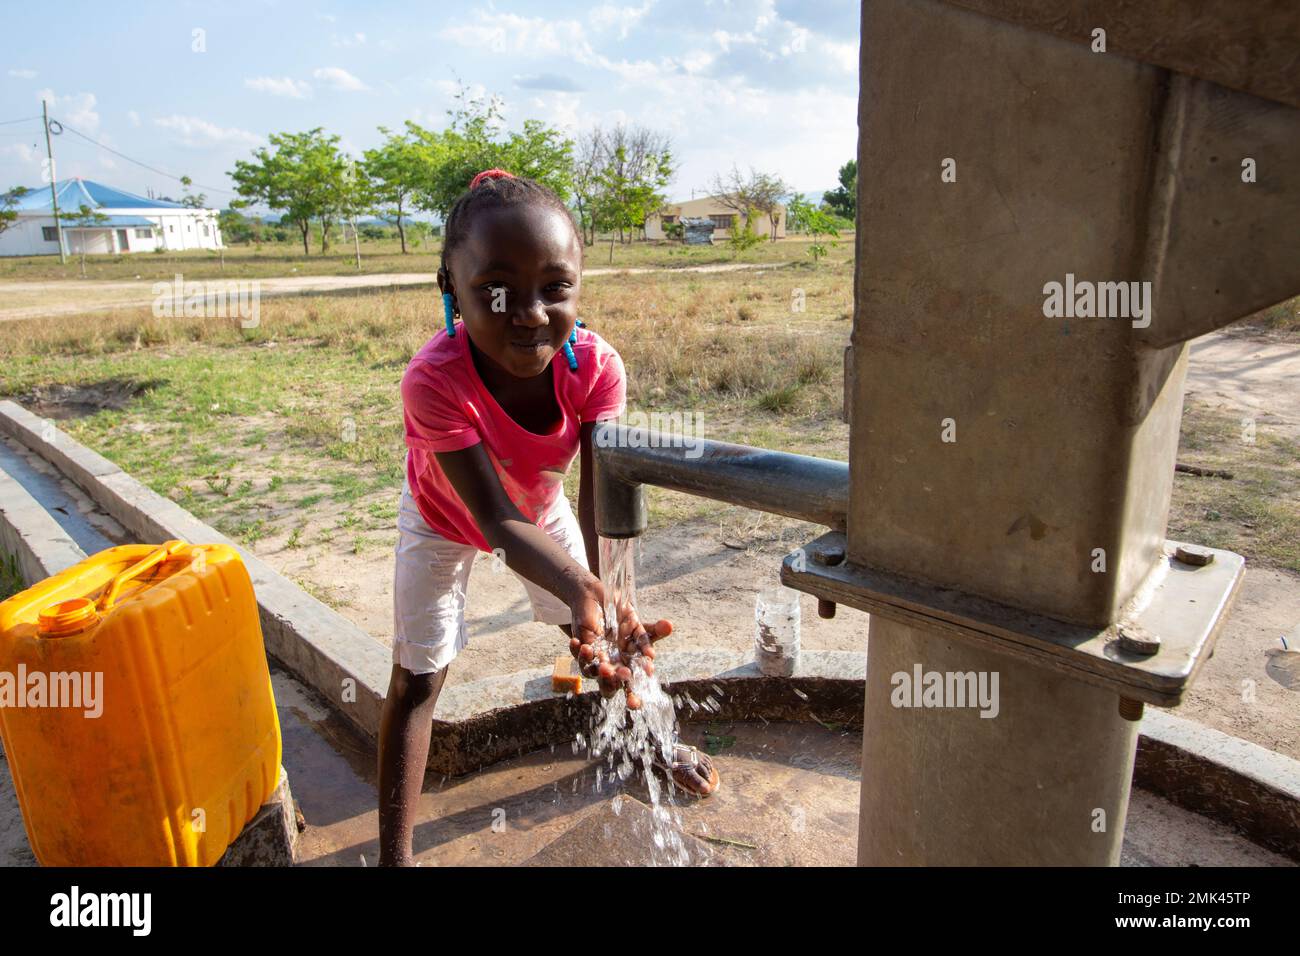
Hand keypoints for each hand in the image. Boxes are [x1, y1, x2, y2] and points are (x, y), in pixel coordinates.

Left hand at [568, 581, 671, 709]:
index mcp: (628, 669)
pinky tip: (580, 643)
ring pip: (591, 672)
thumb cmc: (623, 623)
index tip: (634, 703)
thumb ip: (654, 631)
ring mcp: (595, 660)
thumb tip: (669, 625)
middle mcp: (611, 669)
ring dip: (596, 668)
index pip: (631, 689)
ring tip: (602, 662)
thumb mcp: (640, 628)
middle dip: (612, 682)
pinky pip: (578, 655)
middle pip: (608, 687)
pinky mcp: (582, 650)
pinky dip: (579, 650)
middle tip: (621, 673)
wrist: (602, 605)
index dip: (633, 697)